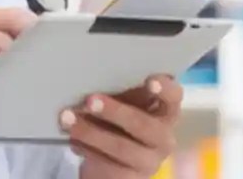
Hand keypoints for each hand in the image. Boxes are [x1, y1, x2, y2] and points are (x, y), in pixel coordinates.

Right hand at [0, 8, 37, 127]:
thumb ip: (1, 52)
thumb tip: (39, 47)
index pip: (8, 13)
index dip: (31, 23)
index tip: (52, 39)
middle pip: (6, 21)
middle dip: (27, 40)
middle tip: (42, 59)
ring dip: (13, 58)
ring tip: (22, 75)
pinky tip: (2, 78)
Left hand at [61, 75, 182, 177]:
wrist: (111, 166)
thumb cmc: (117, 123)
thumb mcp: (121, 105)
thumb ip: (121, 93)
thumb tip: (97, 75)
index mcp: (165, 112)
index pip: (174, 97)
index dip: (165, 89)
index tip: (149, 81)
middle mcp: (163, 137)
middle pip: (144, 124)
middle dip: (115, 111)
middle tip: (90, 100)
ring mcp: (148, 161)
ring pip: (121, 147)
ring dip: (91, 132)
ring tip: (68, 118)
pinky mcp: (130, 178)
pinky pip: (107, 164)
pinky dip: (87, 149)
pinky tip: (73, 140)